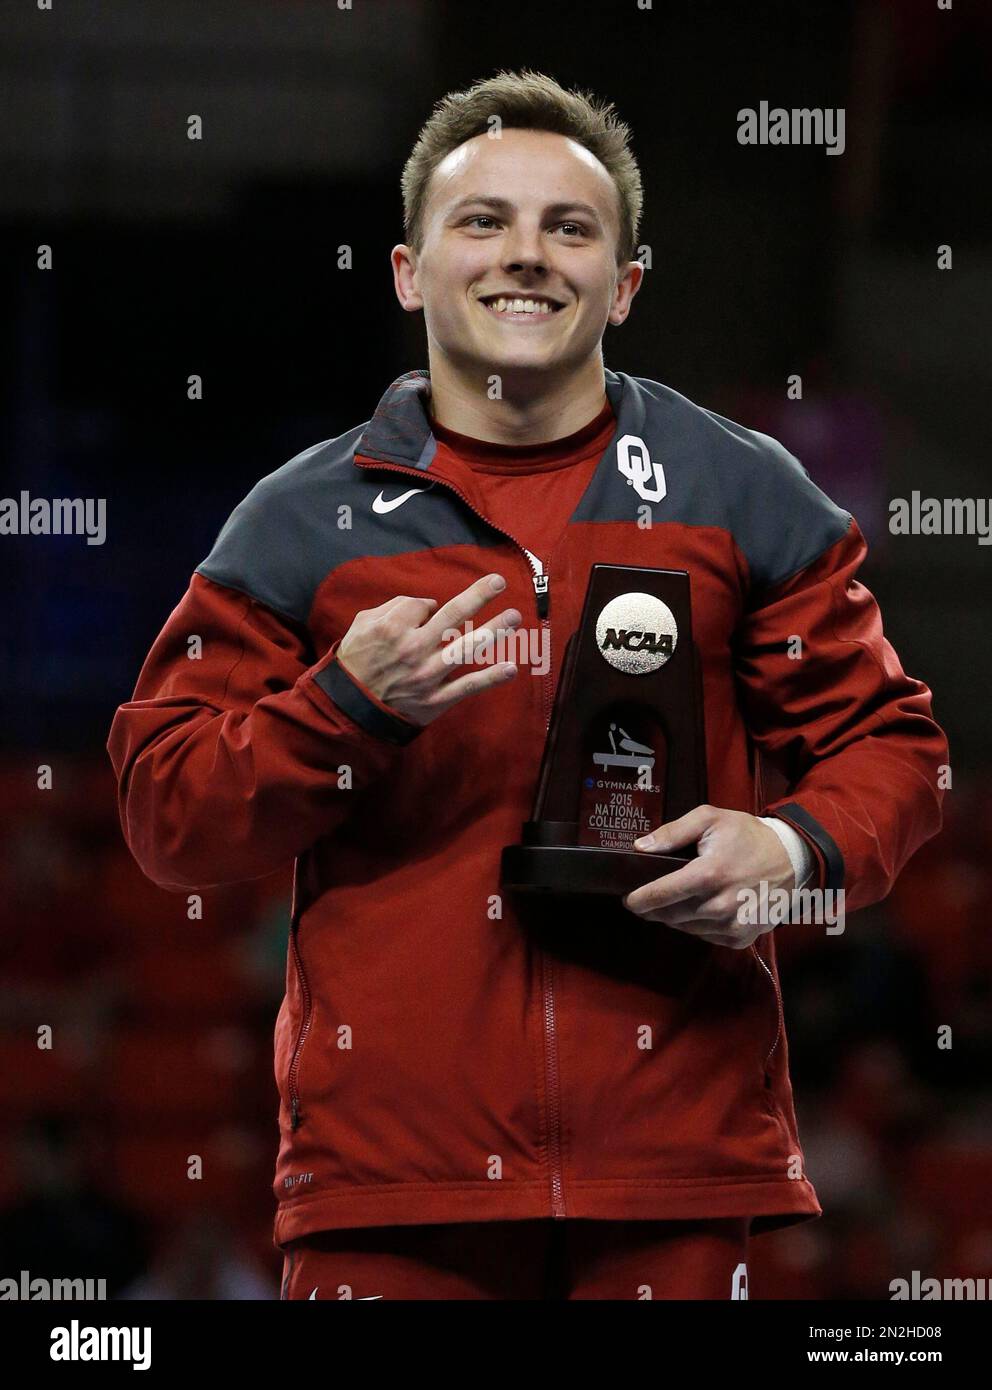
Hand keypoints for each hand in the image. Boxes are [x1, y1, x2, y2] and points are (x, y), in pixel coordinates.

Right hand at [335, 573, 521, 727]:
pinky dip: (490, 679)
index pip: (423, 605)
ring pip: (466, 648)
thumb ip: (393, 608)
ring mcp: (427, 675)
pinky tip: (510, 668)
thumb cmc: (356, 662)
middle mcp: (413, 648)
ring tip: (514, 617)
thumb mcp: (362, 625)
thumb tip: (428, 605)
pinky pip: (467, 687)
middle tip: (500, 582)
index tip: (425, 614)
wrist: (349, 707)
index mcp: (393, 628)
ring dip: (493, 630)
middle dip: (479, 596)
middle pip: (453, 616)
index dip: (426, 606)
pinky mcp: (435, 700)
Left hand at [621, 804, 795, 947]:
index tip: (627, 899)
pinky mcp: (741, 937)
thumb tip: (640, 847)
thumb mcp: (710, 819)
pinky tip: (701, 909)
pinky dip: (697, 926)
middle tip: (646, 899)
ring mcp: (732, 925)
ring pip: (686, 928)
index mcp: (709, 874)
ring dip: (674, 917)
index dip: (639, 899)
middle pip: (670, 915)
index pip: (661, 894)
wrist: (791, 858)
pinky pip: (706, 937)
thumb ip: (673, 832)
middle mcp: (720, 905)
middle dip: (653, 908)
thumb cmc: (747, 835)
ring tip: (674, 901)